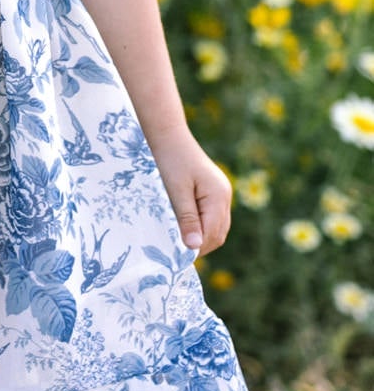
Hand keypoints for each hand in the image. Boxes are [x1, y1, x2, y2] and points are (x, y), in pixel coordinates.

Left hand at [147, 129, 231, 254]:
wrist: (166, 134)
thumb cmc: (168, 159)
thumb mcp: (175, 191)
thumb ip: (187, 218)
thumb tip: (194, 247)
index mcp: (218, 195)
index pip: (212, 233)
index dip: (196, 247)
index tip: (176, 257)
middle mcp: (224, 195)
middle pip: (218, 233)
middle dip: (200, 245)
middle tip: (176, 254)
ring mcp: (221, 193)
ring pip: (216, 227)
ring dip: (200, 237)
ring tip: (178, 244)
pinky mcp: (213, 191)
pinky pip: (211, 217)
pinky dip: (200, 227)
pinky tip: (183, 229)